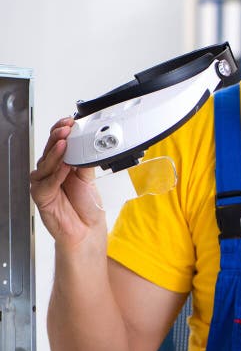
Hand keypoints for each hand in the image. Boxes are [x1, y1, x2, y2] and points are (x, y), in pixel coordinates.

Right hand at [30, 117, 105, 249]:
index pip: (57, 143)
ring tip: (65, 144)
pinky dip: (56, 173)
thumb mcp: (89, 177)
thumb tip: (86, 143)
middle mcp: (50, 172)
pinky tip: (64, 167)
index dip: (61, 131)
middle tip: (66, 129)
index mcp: (61, 165)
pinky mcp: (41, 196)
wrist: (87, 229)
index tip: (70, 121)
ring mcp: (43, 183)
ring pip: (46, 164)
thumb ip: (85, 160)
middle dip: (57, 137)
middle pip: (49, 151)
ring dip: (56, 154)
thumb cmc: (86, 205)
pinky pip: (47, 182)